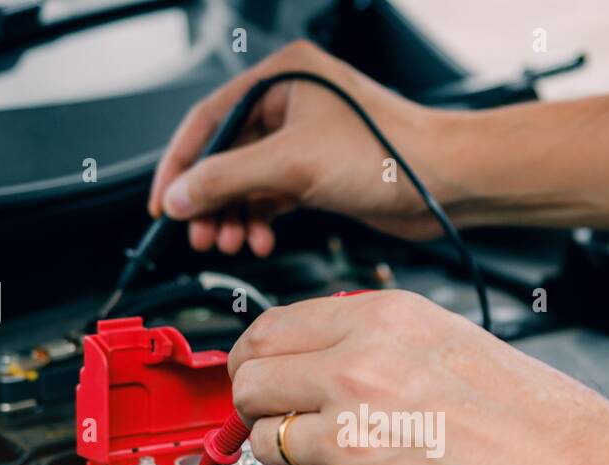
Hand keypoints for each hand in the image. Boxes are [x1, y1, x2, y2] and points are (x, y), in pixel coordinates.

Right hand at [148, 41, 465, 255]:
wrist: (445, 184)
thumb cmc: (390, 154)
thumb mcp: (294, 165)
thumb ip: (229, 180)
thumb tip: (181, 196)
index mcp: (281, 78)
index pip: (209, 120)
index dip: (181, 164)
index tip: (163, 201)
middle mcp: (290, 104)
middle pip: (225, 155)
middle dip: (210, 199)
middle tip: (201, 233)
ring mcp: (304, 139)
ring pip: (247, 181)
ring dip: (235, 215)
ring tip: (231, 243)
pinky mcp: (318, 172)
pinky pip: (271, 196)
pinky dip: (261, 220)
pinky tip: (260, 240)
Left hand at [226, 290, 608, 464]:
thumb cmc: (543, 427)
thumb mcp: (453, 345)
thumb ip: (377, 346)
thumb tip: (320, 362)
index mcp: (384, 322)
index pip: (269, 329)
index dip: (253, 361)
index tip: (254, 379)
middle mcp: (358, 368)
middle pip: (249, 385)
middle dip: (258, 410)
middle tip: (281, 428)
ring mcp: (352, 436)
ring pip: (266, 445)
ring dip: (299, 460)